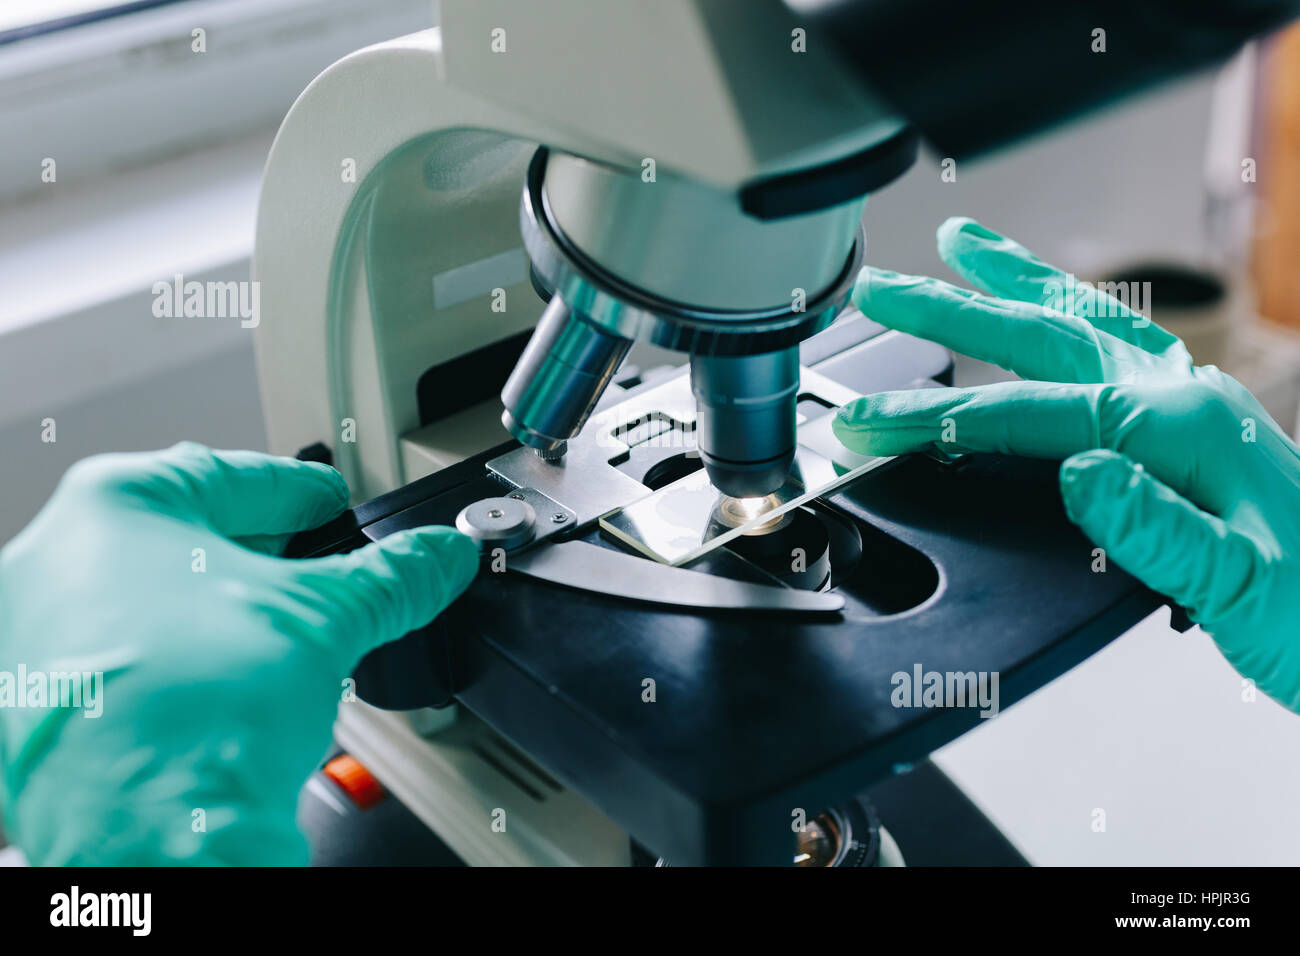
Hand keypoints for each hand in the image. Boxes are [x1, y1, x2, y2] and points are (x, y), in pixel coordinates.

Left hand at [0, 442, 477, 863]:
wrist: (149, 840)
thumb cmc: (185, 719)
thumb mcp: (325, 620)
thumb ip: (393, 577)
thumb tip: (439, 558)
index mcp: (111, 507)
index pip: (236, 476)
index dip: (303, 494)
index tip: (333, 503)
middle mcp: (59, 565)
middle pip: (196, 541)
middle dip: (272, 560)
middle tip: (326, 570)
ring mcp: (50, 640)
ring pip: (165, 605)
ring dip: (234, 617)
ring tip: (290, 637)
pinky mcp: (57, 707)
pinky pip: (144, 660)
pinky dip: (199, 664)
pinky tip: (241, 687)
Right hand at [834, 218, 1299, 712]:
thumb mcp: (1238, 587)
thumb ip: (1152, 526)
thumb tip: (1073, 470)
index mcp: (1178, 428)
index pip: (1023, 414)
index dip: (932, 418)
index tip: (867, 423)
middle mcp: (1180, 396)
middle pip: (1040, 337)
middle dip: (950, 308)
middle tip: (881, 289)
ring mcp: (1187, 402)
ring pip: (1080, 322)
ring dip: (1012, 284)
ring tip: (963, 245)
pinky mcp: (1191, 424)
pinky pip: (1111, 348)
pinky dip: (1063, 317)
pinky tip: (1046, 313)